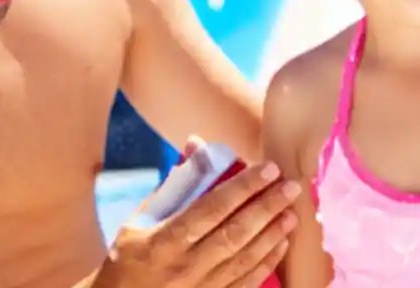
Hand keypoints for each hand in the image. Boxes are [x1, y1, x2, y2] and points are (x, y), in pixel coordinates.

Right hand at [97, 139, 300, 287]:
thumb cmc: (127, 260)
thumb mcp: (138, 222)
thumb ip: (173, 186)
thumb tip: (197, 145)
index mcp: (163, 240)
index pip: (210, 208)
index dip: (243, 187)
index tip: (269, 169)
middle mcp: (184, 266)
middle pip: (234, 233)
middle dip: (267, 207)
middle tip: (291, 186)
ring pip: (244, 259)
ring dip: (272, 234)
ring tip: (292, 213)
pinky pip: (244, 283)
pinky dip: (266, 263)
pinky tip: (280, 244)